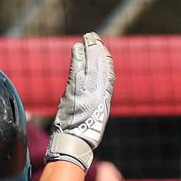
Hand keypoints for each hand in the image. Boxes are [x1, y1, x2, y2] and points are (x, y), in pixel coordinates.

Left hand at [52, 32, 113, 156]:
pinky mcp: (75, 94)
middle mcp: (97, 95)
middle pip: (99, 68)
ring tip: (87, 38)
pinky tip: (77, 48)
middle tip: (93, 37)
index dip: (106, 61)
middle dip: (97, 51)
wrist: (73, 143)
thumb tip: (84, 96)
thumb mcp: (90, 119)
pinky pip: (78, 72)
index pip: (107, 76)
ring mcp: (86, 93)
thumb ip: (89, 103)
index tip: (103, 50)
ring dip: (89, 50)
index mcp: (103, 101)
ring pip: (90, 67)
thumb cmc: (80, 136)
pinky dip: (78, 59)